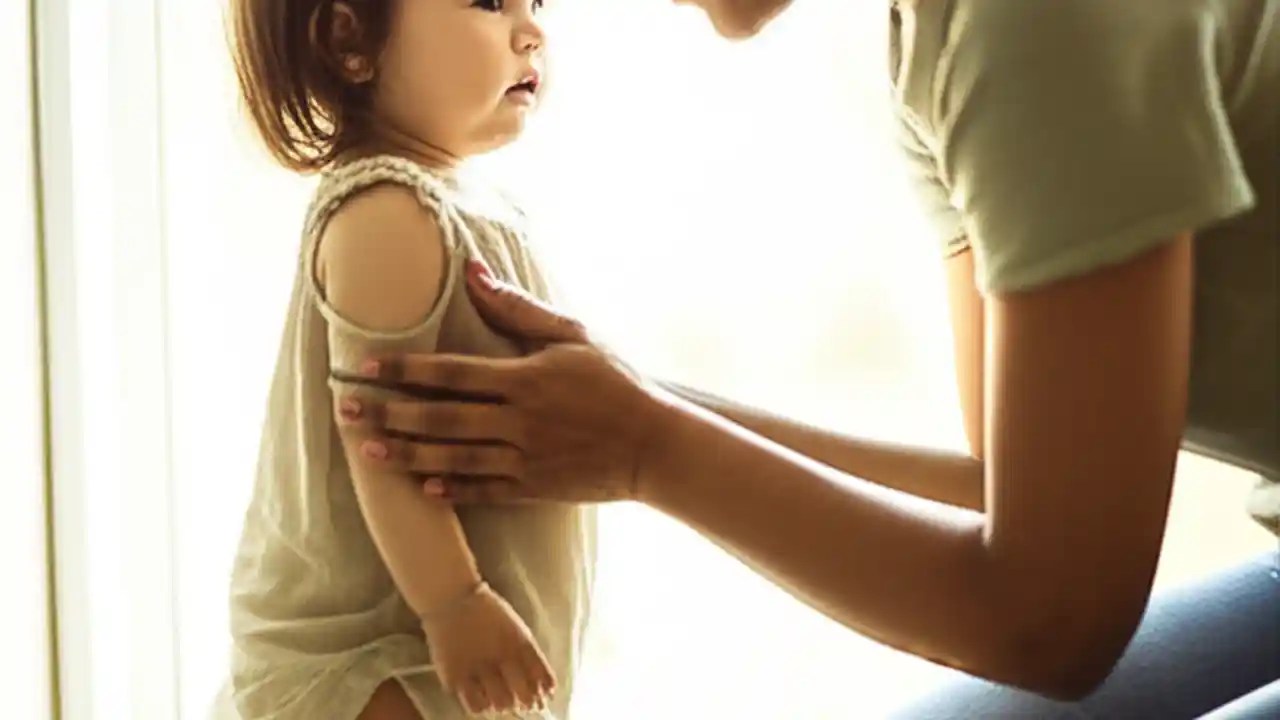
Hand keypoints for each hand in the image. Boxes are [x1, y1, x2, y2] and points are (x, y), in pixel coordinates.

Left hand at [336, 261, 676, 503]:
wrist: (655, 444)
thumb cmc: (615, 382)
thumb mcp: (572, 336)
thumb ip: (518, 309)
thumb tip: (473, 273)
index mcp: (524, 379)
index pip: (450, 373)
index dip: (404, 370)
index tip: (365, 366)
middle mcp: (519, 421)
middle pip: (440, 418)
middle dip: (388, 414)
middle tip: (344, 412)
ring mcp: (525, 458)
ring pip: (454, 458)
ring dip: (406, 456)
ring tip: (367, 453)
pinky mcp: (535, 488)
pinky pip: (485, 491)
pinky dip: (453, 489)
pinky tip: (422, 487)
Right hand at [422, 581, 556, 715]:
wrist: (451, 597)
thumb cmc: (487, 612)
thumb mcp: (516, 629)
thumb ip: (529, 655)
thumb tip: (543, 687)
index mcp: (522, 643)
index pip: (543, 678)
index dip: (544, 692)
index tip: (541, 698)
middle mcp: (503, 657)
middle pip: (524, 696)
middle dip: (525, 702)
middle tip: (519, 702)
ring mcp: (480, 668)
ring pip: (501, 704)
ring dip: (503, 705)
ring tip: (497, 699)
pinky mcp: (456, 677)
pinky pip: (475, 706)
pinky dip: (481, 706)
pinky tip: (480, 698)